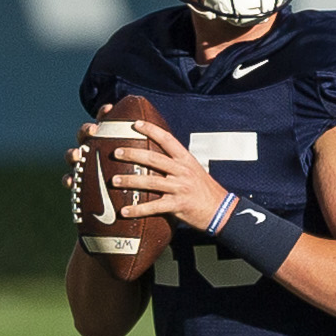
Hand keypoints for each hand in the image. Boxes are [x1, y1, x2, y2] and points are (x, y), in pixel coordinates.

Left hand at [95, 121, 227, 228]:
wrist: (221, 211)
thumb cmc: (205, 191)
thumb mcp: (193, 171)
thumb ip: (175, 164)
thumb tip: (154, 159)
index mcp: (186, 160)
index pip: (167, 139)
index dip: (151, 129)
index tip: (135, 124)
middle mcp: (182, 171)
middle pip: (153, 159)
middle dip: (132, 154)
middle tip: (116, 152)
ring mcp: (180, 188)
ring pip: (150, 182)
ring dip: (130, 181)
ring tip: (114, 181)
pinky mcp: (178, 206)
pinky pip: (154, 207)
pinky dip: (138, 209)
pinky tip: (125, 211)